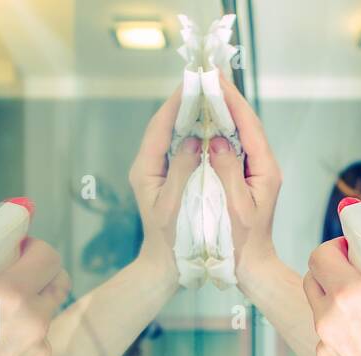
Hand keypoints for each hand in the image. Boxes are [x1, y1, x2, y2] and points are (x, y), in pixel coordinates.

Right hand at [0, 232, 68, 355]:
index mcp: (8, 296)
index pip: (47, 255)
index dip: (31, 246)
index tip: (13, 249)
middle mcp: (34, 321)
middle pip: (58, 281)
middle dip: (38, 272)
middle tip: (8, 276)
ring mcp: (40, 350)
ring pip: (47, 312)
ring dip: (28, 305)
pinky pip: (37, 341)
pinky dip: (22, 334)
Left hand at [129, 88, 202, 288]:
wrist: (166, 269)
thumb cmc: (173, 243)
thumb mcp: (177, 206)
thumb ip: (184, 170)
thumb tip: (195, 139)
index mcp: (146, 169)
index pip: (159, 125)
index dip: (177, 102)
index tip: (194, 83)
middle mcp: (148, 166)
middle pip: (166, 125)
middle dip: (186, 105)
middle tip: (207, 84)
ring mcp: (158, 172)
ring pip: (174, 135)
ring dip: (193, 118)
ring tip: (213, 100)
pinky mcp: (169, 180)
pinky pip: (183, 150)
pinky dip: (198, 137)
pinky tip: (214, 131)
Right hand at [209, 69, 282, 288]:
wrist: (251, 268)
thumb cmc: (241, 245)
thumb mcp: (234, 208)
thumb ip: (227, 171)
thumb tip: (217, 139)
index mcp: (266, 171)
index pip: (249, 125)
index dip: (231, 99)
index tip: (214, 78)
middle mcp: (264, 166)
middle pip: (246, 122)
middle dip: (227, 97)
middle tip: (207, 74)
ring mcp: (257, 172)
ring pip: (240, 132)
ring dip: (223, 110)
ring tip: (204, 89)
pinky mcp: (247, 178)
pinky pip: (233, 145)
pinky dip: (219, 129)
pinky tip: (204, 121)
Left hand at [303, 231, 360, 355]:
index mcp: (351, 297)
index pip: (321, 254)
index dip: (338, 246)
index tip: (359, 249)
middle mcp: (329, 320)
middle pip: (314, 278)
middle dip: (335, 269)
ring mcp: (325, 347)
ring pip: (320, 310)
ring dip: (340, 301)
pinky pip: (330, 338)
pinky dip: (344, 331)